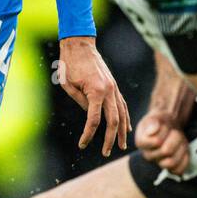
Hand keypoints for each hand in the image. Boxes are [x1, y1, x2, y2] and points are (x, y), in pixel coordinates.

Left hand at [58, 36, 129, 155]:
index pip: (94, 120)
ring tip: (122, 146)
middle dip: (110, 139)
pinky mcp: (114, 86)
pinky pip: (122, 105)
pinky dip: (126, 117)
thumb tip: (90, 117)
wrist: (80, 44)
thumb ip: (81, 102)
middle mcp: (109, 90)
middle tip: (106, 153)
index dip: (88, 134)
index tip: (81, 144)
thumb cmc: (70, 64)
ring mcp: (114, 88)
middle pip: (113, 120)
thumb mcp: (68, 85)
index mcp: (96, 91)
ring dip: (122, 131)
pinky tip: (128, 128)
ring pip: (122, 114)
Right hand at [135, 112, 189, 173]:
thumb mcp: (154, 117)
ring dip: (181, 148)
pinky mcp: (170, 167)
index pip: (157, 141)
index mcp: (141, 142)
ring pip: (172, 163)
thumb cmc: (159, 123)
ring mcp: (159, 162)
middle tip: (175, 131)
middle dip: (175, 138)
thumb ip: (152, 122)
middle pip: (166, 151)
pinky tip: (182, 149)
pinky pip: (179, 170)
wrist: (166, 127)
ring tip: (180, 139)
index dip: (165, 131)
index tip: (164, 125)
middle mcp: (148, 155)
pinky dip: (184, 158)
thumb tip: (153, 129)